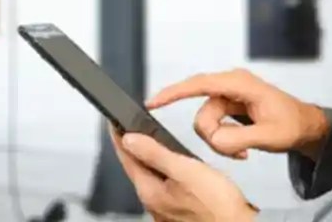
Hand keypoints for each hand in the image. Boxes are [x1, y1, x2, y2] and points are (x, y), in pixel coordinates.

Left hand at [110, 125, 256, 221]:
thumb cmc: (217, 206)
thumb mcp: (185, 171)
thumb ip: (155, 154)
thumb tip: (129, 139)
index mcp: (150, 192)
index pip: (126, 157)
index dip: (120, 136)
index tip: (114, 120)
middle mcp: (154, 203)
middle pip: (137, 168)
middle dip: (133, 146)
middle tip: (129, 126)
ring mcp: (166, 209)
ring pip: (151, 177)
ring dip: (149, 158)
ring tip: (149, 141)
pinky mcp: (181, 211)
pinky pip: (165, 186)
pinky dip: (164, 170)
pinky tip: (173, 166)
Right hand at [147, 68, 329, 160]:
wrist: (306, 126)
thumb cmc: (292, 124)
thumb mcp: (270, 135)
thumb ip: (240, 137)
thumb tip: (214, 139)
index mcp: (239, 83)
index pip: (199, 85)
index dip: (174, 93)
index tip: (153, 102)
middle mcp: (230, 85)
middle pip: (203, 114)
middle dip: (215, 137)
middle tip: (238, 152)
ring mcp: (228, 95)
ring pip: (206, 123)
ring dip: (221, 142)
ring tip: (243, 150)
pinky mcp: (227, 106)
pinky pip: (213, 125)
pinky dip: (224, 140)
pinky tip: (242, 147)